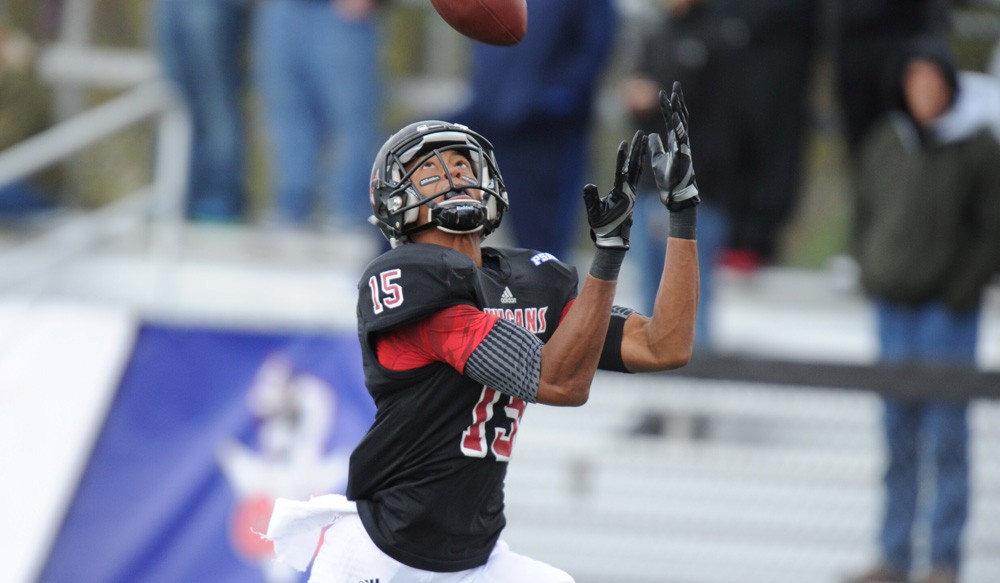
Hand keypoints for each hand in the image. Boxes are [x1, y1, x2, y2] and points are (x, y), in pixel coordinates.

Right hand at [583, 130, 644, 249]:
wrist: (615, 238)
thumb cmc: (603, 226)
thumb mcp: (594, 214)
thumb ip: (590, 199)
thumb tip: (589, 185)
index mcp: (621, 194)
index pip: (621, 172)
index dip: (622, 158)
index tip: (624, 144)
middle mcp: (630, 190)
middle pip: (634, 166)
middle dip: (637, 149)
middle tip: (640, 133)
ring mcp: (632, 191)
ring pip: (637, 168)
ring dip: (640, 153)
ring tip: (642, 139)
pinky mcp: (631, 192)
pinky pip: (636, 174)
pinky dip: (638, 163)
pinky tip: (639, 156)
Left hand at [650, 81, 699, 211]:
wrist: (674, 194)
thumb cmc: (668, 179)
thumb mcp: (657, 159)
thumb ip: (656, 146)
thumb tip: (651, 135)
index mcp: (674, 141)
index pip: (670, 119)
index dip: (667, 106)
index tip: (663, 92)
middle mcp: (680, 141)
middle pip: (679, 117)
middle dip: (677, 101)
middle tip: (676, 84)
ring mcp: (683, 147)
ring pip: (681, 124)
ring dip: (678, 109)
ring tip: (675, 95)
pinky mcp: (682, 155)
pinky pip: (680, 138)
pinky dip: (677, 126)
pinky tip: (674, 116)